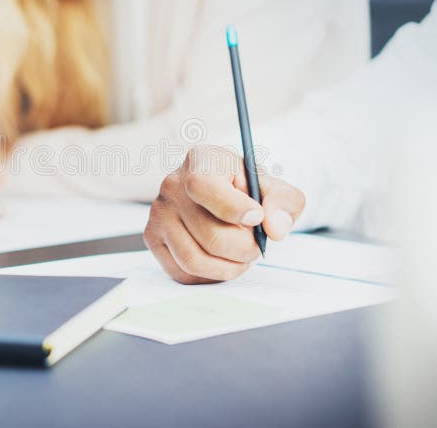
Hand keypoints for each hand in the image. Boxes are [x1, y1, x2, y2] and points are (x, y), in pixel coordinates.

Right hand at [144, 145, 305, 283]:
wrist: (222, 193)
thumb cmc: (246, 189)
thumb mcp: (274, 187)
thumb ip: (283, 202)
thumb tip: (274, 228)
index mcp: (201, 161)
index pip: (206, 188)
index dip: (235, 210)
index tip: (256, 218)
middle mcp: (172, 185)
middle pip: (211, 236)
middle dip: (244, 249)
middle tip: (256, 246)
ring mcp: (159, 213)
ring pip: (195, 260)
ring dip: (229, 267)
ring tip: (242, 256)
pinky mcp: (153, 238)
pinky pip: (182, 272)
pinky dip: (209, 275)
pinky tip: (222, 260)